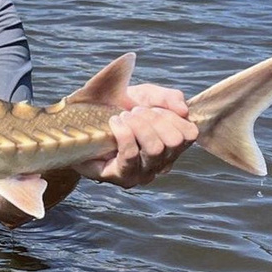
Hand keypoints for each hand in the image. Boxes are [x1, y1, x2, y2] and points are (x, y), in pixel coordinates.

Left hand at [75, 83, 197, 188]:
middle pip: (174, 141)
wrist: (82, 122)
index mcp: (172, 145)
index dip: (172, 115)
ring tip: (124, 116)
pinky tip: (115, 122)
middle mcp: (162, 162)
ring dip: (139, 125)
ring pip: (155, 149)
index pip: (189, 134)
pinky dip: (124, 133)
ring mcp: (143, 173)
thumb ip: (168, 97)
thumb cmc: (118, 108)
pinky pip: (131, 155)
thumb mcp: (146, 95)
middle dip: (154, 119)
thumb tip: (183, 110)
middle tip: (135, 111)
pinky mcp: (122, 177)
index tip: (152, 107)